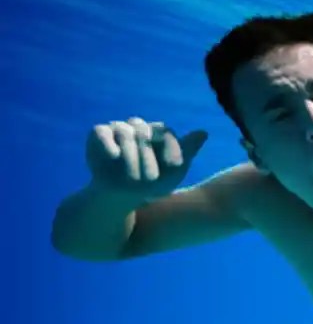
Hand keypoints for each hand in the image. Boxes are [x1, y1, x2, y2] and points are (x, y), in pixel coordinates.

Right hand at [87, 118, 207, 199]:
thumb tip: (204, 132)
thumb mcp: (174, 171)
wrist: (124, 196)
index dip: (170, 150)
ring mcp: (118, 129)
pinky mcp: (99, 134)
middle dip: (149, 158)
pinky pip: (101, 132)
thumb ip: (187, 151)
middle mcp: (139, 127)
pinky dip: (108, 144)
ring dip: (131, 157)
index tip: (172, 168)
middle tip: (150, 180)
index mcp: (158, 132)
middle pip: (145, 132)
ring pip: (126, 133)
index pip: (165, 133)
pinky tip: (115, 156)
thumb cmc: (152, 184)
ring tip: (134, 179)